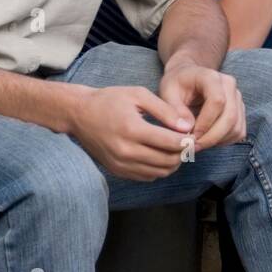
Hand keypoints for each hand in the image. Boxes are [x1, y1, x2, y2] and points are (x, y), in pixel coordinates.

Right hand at [70, 85, 193, 180]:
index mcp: (132, 129)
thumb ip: (164, 110)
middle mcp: (126, 151)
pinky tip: (159, 155)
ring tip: (175, 149)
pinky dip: (158, 169)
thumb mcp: (138, 95)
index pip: (170, 143)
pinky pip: (147, 177)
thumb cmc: (109, 100)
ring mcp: (121, 164)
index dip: (187, 141)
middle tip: (187, 143)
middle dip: (182, 153)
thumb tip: (187, 127)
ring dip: (173, 163)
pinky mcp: (118, 171)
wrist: (79, 114)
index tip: (192, 135)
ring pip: (159, 172)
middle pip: (167, 161)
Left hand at [160, 59, 245, 153]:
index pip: (217, 101)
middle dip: (212, 137)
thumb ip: (175, 110)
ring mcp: (237, 98)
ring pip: (236, 127)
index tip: (191, 135)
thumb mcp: (167, 92)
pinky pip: (238, 132)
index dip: (205, 122)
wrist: (187, 76)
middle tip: (193, 146)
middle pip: (230, 117)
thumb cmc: (176, 84)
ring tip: (198, 143)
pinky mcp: (240, 110)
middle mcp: (229, 85)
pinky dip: (224, 140)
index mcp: (211, 77)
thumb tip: (187, 129)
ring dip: (217, 141)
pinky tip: (208, 139)